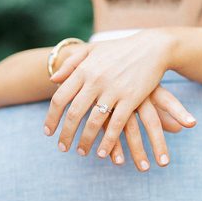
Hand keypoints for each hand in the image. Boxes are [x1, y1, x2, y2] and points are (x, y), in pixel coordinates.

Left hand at [43, 31, 196, 168]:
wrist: (152, 47)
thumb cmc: (121, 49)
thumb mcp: (92, 50)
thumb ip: (71, 63)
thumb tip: (53, 80)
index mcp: (84, 70)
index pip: (60, 98)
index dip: (52, 118)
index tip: (48, 132)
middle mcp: (95, 81)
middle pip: (74, 113)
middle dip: (66, 134)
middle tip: (62, 148)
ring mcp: (113, 90)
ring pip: (94, 122)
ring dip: (85, 141)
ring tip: (81, 152)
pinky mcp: (131, 99)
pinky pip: (116, 124)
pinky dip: (108, 141)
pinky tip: (103, 153)